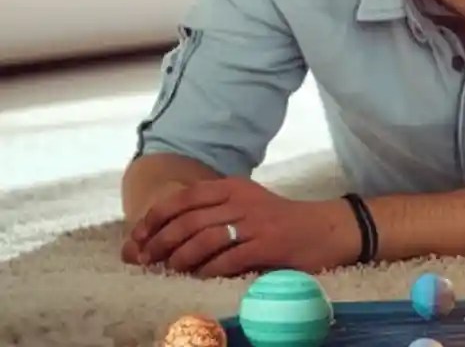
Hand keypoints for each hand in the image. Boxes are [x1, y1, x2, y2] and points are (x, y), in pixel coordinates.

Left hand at [122, 177, 359, 277]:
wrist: (326, 229)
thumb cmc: (280, 220)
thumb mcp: (247, 203)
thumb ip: (214, 211)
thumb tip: (168, 231)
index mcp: (233, 187)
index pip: (184, 197)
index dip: (156, 217)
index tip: (138, 236)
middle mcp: (242, 200)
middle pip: (189, 220)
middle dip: (161, 242)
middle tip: (147, 260)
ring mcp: (256, 222)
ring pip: (204, 239)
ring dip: (181, 258)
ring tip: (171, 269)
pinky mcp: (268, 245)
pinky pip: (228, 259)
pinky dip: (209, 270)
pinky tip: (200, 276)